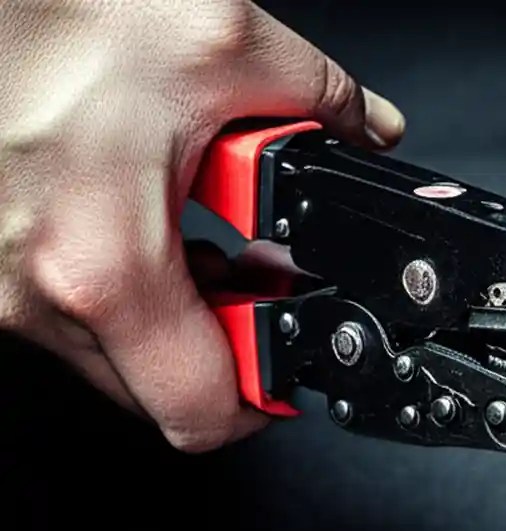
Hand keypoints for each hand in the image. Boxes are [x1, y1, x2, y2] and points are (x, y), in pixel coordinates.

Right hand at [0, 0, 404, 450]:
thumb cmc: (58, 9)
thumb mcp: (225, 45)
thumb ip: (323, 99)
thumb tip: (369, 128)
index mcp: (101, 263)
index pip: (200, 413)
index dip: (264, 398)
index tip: (288, 357)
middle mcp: (32, 294)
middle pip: (159, 388)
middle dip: (225, 339)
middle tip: (255, 276)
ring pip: (114, 352)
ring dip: (173, 309)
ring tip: (201, 237)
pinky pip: (70, 310)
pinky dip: (121, 282)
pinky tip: (143, 219)